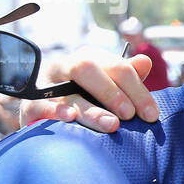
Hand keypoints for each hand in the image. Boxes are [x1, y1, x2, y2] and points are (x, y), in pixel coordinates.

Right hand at [20, 48, 157, 132]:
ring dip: (92, 110)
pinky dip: (56, 111)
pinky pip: (41, 104)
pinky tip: (70, 118)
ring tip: (111, 125)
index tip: (151, 115)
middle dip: (112, 93)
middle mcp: (68, 66)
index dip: (137, 90)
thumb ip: (127, 75)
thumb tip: (146, 61)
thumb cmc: (87, 96)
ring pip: (68, 92)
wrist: (45, 105)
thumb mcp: (109, 84)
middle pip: (88, 70)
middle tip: (129, 115)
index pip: (117, 68)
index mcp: (91, 59)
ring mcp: (48, 84)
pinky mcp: (31, 103)